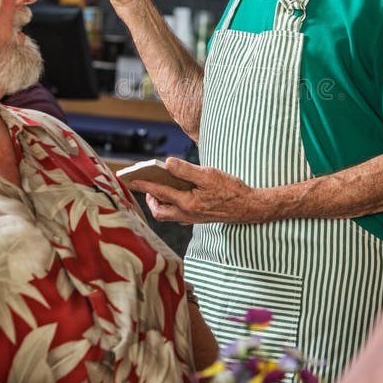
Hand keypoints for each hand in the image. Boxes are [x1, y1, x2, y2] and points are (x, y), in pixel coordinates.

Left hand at [130, 158, 254, 224]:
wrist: (249, 207)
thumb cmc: (231, 189)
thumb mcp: (209, 175)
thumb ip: (186, 170)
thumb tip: (168, 163)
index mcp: (188, 203)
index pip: (160, 192)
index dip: (145, 184)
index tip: (133, 178)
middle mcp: (187, 214)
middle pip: (160, 210)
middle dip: (150, 198)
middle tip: (147, 185)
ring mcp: (193, 218)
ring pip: (168, 214)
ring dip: (161, 203)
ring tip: (160, 188)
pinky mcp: (199, 218)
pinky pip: (179, 215)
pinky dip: (173, 206)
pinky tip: (177, 196)